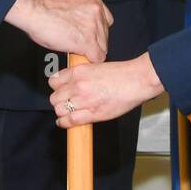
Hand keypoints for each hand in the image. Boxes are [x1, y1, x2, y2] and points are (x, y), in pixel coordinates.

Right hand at [4, 0, 112, 63]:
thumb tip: (81, 24)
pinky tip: (77, 56)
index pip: (106, 21)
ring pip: (102, 48)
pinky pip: (97, 58)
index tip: (88, 34)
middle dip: (94, 41)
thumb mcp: (70, 4)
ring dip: (90, 51)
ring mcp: (94, 27)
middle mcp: (97, 12)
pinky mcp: (88, 42)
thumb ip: (81, 13)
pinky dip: (88, 60)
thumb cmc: (44, 7)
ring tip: (75, 49)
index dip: (96, 31)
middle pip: (105, 35)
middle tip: (79, 43)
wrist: (34, 11)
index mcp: (94, 0)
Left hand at [49, 53, 163, 127]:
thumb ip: (81, 75)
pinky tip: (63, 122)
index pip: (54, 81)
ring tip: (65, 112)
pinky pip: (70, 120)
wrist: (136, 80)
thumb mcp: (95, 67)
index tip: (59, 90)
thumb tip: (70, 82)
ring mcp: (84, 100)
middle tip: (63, 102)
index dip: (56, 87)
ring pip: (60, 109)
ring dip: (61, 112)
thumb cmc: (121, 74)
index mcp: (79, 71)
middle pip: (55, 97)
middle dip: (58, 100)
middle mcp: (79, 85)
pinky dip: (63, 122)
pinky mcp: (92, 113)